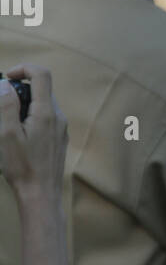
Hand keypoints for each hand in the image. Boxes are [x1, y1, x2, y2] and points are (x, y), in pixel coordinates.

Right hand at [0, 65, 67, 201]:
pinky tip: (18, 136)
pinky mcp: (59, 139)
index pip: (42, 74)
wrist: (41, 196)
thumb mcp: (7, 134)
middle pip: (41, 89)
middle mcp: (58, 118)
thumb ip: (6, 105)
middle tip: (1, 103)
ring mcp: (61, 129)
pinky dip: (31, 118)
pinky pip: (46, 119)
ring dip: (24, 105)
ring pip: (43, 105)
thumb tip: (5, 83)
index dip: (23, 68)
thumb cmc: (23, 168)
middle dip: (20, 89)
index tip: (6, 78)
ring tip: (7, 123)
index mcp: (46, 113)